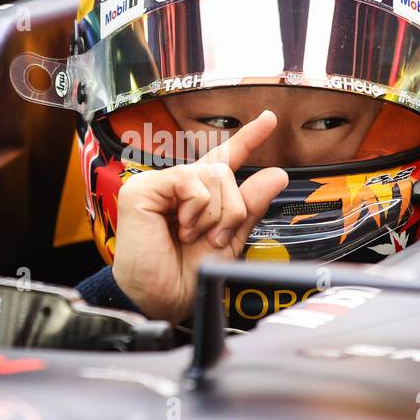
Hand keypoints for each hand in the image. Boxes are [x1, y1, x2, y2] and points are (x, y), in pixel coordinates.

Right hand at [111, 110, 289, 322]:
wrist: (163, 299)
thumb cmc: (187, 275)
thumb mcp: (229, 239)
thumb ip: (250, 205)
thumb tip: (276, 174)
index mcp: (198, 197)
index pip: (225, 159)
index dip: (248, 138)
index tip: (269, 119)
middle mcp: (178, 187)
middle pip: (224, 172)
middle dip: (230, 209)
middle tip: (213, 237)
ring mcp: (159, 186)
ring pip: (211, 176)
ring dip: (213, 213)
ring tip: (190, 236)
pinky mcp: (143, 190)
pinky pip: (190, 181)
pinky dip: (195, 207)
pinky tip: (179, 227)